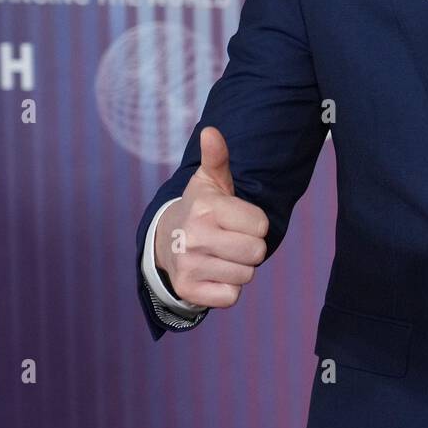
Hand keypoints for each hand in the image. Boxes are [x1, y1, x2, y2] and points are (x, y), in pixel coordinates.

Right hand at [154, 126, 269, 308]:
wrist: (166, 242)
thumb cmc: (201, 208)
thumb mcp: (209, 181)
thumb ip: (217, 157)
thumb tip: (211, 131)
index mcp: (206, 209)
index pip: (261, 225)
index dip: (255, 224)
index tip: (237, 220)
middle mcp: (195, 237)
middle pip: (256, 252)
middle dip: (250, 247)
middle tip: (230, 240)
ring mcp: (189, 265)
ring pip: (246, 276)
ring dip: (239, 268)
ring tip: (221, 255)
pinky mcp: (188, 290)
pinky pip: (231, 296)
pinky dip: (228, 289)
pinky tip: (213, 274)